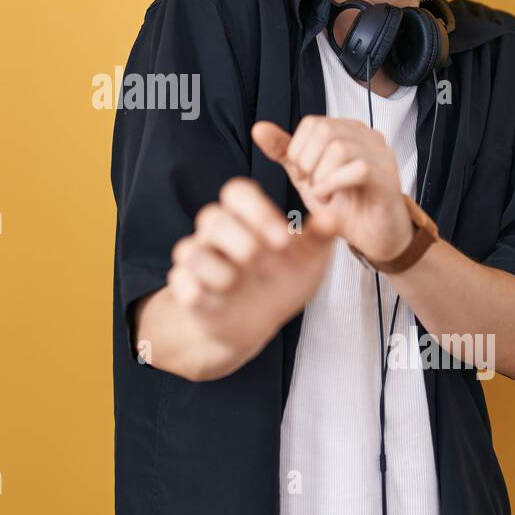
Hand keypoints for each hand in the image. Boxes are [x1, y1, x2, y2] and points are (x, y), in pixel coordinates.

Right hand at [165, 176, 335, 376]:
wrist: (258, 322)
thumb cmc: (281, 280)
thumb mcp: (307, 261)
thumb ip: (319, 239)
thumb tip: (333, 217)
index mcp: (246, 218)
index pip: (237, 191)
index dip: (257, 210)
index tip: (283, 240)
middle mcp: (217, 234)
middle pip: (212, 217)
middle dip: (241, 240)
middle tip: (266, 261)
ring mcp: (200, 261)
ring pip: (190, 250)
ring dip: (219, 269)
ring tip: (240, 284)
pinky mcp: (187, 289)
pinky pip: (181, 282)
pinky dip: (199, 292)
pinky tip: (221, 299)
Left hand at [251, 117, 413, 264]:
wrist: (371, 237)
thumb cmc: (343, 204)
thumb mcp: (306, 176)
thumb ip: (284, 152)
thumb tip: (259, 128)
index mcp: (347, 131)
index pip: (313, 123)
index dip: (298, 149)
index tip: (301, 174)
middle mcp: (367, 136)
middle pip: (324, 131)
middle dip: (307, 162)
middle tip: (310, 184)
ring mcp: (381, 155)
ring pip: (340, 148)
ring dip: (321, 176)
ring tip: (322, 195)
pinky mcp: (387, 178)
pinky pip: (359, 169)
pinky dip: (334, 184)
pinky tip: (328, 198)